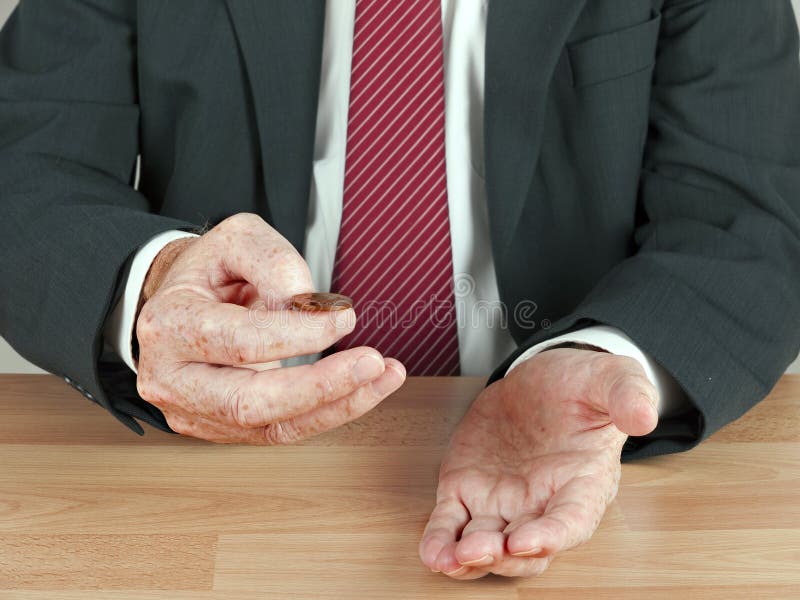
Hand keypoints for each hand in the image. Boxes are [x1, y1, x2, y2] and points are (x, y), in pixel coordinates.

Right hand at [135, 213, 404, 443]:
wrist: (180, 304)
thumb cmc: (209, 271)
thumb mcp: (236, 239)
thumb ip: (274, 262)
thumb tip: (311, 307)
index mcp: (168, 326)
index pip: (239, 341)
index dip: (298, 333)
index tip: (345, 318)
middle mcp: (172, 380)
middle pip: (250, 402)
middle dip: (319, 387)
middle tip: (372, 363)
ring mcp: (195, 413)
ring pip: (274, 426)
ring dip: (338, 405)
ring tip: (384, 376)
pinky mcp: (224, 429)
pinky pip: (284, 430)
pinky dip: (331, 412)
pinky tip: (367, 390)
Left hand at [419, 348, 657, 577]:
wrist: (540, 380)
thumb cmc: (581, 386)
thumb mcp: (610, 379)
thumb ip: (628, 394)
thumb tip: (644, 416)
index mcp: (582, 484)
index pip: (572, 521)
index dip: (551, 536)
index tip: (529, 539)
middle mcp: (542, 504)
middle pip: (527, 549)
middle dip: (504, 556)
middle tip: (480, 550)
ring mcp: (502, 502)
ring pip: (486, 544)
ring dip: (469, 558)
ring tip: (450, 560)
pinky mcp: (468, 491)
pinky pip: (452, 523)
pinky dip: (441, 541)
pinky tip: (432, 554)